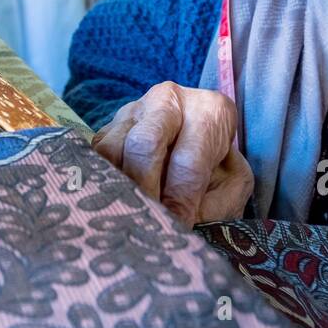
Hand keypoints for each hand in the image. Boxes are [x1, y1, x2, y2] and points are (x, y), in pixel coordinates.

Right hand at [93, 82, 252, 225]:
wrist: (199, 143)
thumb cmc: (218, 169)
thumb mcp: (232, 186)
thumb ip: (217, 204)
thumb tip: (180, 222)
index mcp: (209, 111)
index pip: (189, 162)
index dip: (180, 200)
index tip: (176, 227)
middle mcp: (168, 100)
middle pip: (144, 144)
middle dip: (144, 189)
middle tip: (147, 222)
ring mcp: (133, 110)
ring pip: (112, 148)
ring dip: (118, 187)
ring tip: (129, 215)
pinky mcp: (108, 125)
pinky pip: (95, 153)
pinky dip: (101, 180)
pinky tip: (113, 203)